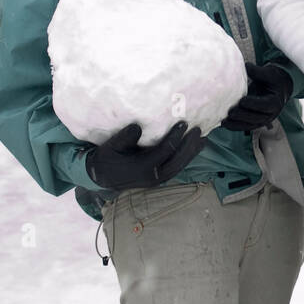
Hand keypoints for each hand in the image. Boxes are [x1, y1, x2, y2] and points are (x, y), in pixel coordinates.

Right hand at [85, 120, 205, 191]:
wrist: (101, 177)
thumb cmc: (107, 158)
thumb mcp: (111, 146)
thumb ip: (124, 138)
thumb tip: (137, 127)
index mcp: (142, 167)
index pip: (165, 150)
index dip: (176, 136)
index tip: (184, 123)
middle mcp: (152, 176)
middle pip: (177, 161)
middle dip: (190, 146)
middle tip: (199, 131)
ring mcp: (156, 180)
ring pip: (179, 167)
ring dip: (192, 154)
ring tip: (203, 140)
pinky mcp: (158, 179)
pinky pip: (176, 169)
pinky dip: (186, 159)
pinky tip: (193, 150)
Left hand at [220, 62, 292, 131]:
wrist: (278, 89)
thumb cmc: (273, 80)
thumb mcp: (269, 73)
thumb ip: (258, 72)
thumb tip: (246, 66)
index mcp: (275, 102)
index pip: (264, 105)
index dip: (253, 104)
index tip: (242, 101)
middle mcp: (270, 114)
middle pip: (256, 117)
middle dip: (242, 116)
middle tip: (231, 112)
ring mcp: (263, 120)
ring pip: (250, 125)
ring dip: (237, 124)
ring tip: (224, 122)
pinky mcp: (256, 123)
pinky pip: (245, 126)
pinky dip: (235, 126)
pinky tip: (225, 124)